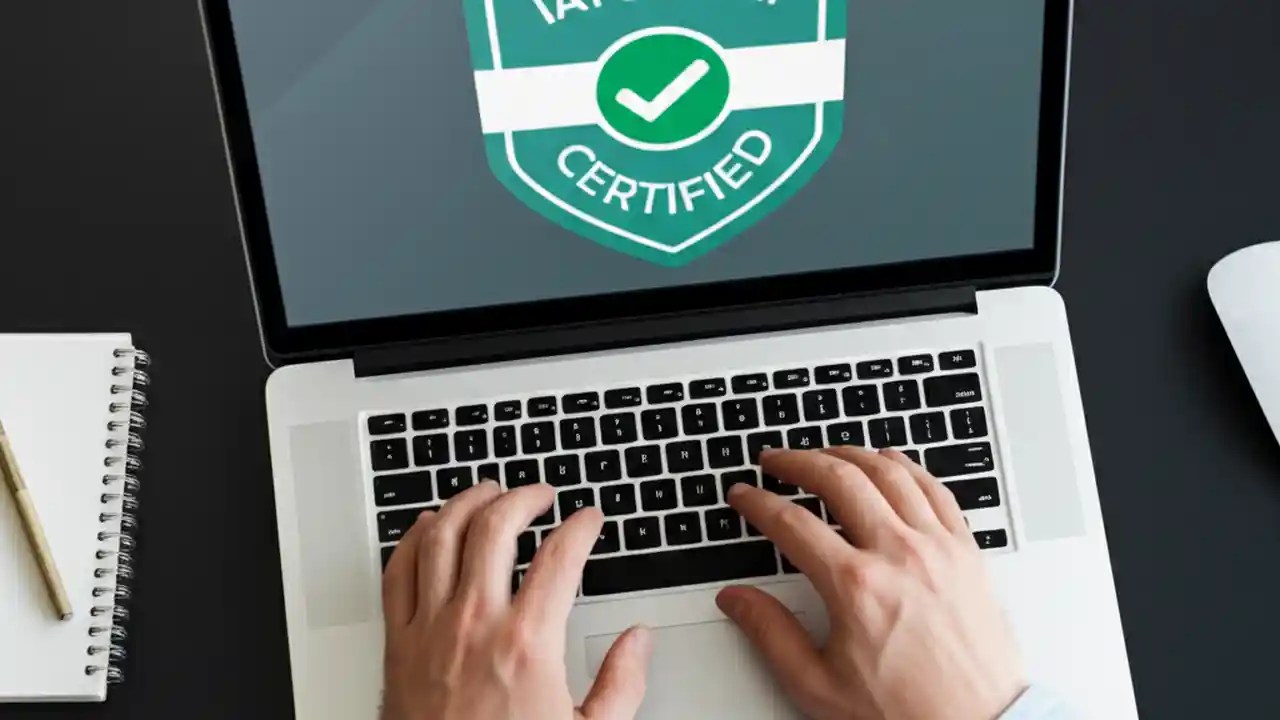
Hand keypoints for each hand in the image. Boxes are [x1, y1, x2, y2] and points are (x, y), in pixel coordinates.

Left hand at [381, 481, 652, 719]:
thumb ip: (622, 684)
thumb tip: (638, 641)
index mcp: (527, 646)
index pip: (560, 556)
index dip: (581, 526)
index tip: (589, 519)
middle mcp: (474, 626)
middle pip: (495, 528)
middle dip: (523, 497)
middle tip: (540, 494)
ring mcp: (429, 631)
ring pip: (441, 536)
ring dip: (467, 503)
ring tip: (488, 493)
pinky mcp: (396, 646)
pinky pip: (397, 572)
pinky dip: (413, 538)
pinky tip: (428, 527)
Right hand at [717, 447, 1025, 719]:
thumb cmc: (907, 715)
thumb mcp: (819, 686)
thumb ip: (771, 634)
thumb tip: (736, 600)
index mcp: (856, 587)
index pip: (791, 522)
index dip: (757, 502)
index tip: (744, 497)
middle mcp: (899, 555)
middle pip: (839, 479)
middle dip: (797, 461)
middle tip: (775, 461)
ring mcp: (938, 548)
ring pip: (889, 472)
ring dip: (849, 453)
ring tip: (825, 453)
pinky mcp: (966, 553)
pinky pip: (935, 489)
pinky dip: (905, 467)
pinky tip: (888, 464)